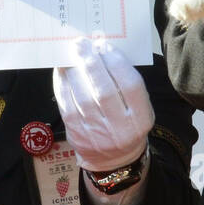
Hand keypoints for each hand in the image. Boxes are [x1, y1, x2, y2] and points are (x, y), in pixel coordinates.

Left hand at [53, 38, 151, 170]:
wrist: (114, 161)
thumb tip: (101, 51)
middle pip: (104, 91)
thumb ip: (125, 84)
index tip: (103, 45)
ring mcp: (97, 135)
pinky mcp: (77, 136)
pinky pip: (67, 106)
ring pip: (82, 98)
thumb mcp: (137, 108)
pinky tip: (62, 70)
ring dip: (74, 72)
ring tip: (71, 54)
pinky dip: (63, 84)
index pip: (130, 85)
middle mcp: (120, 129)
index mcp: (141, 118)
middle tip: (81, 44)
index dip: (116, 62)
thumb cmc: (126, 124)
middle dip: (91, 64)